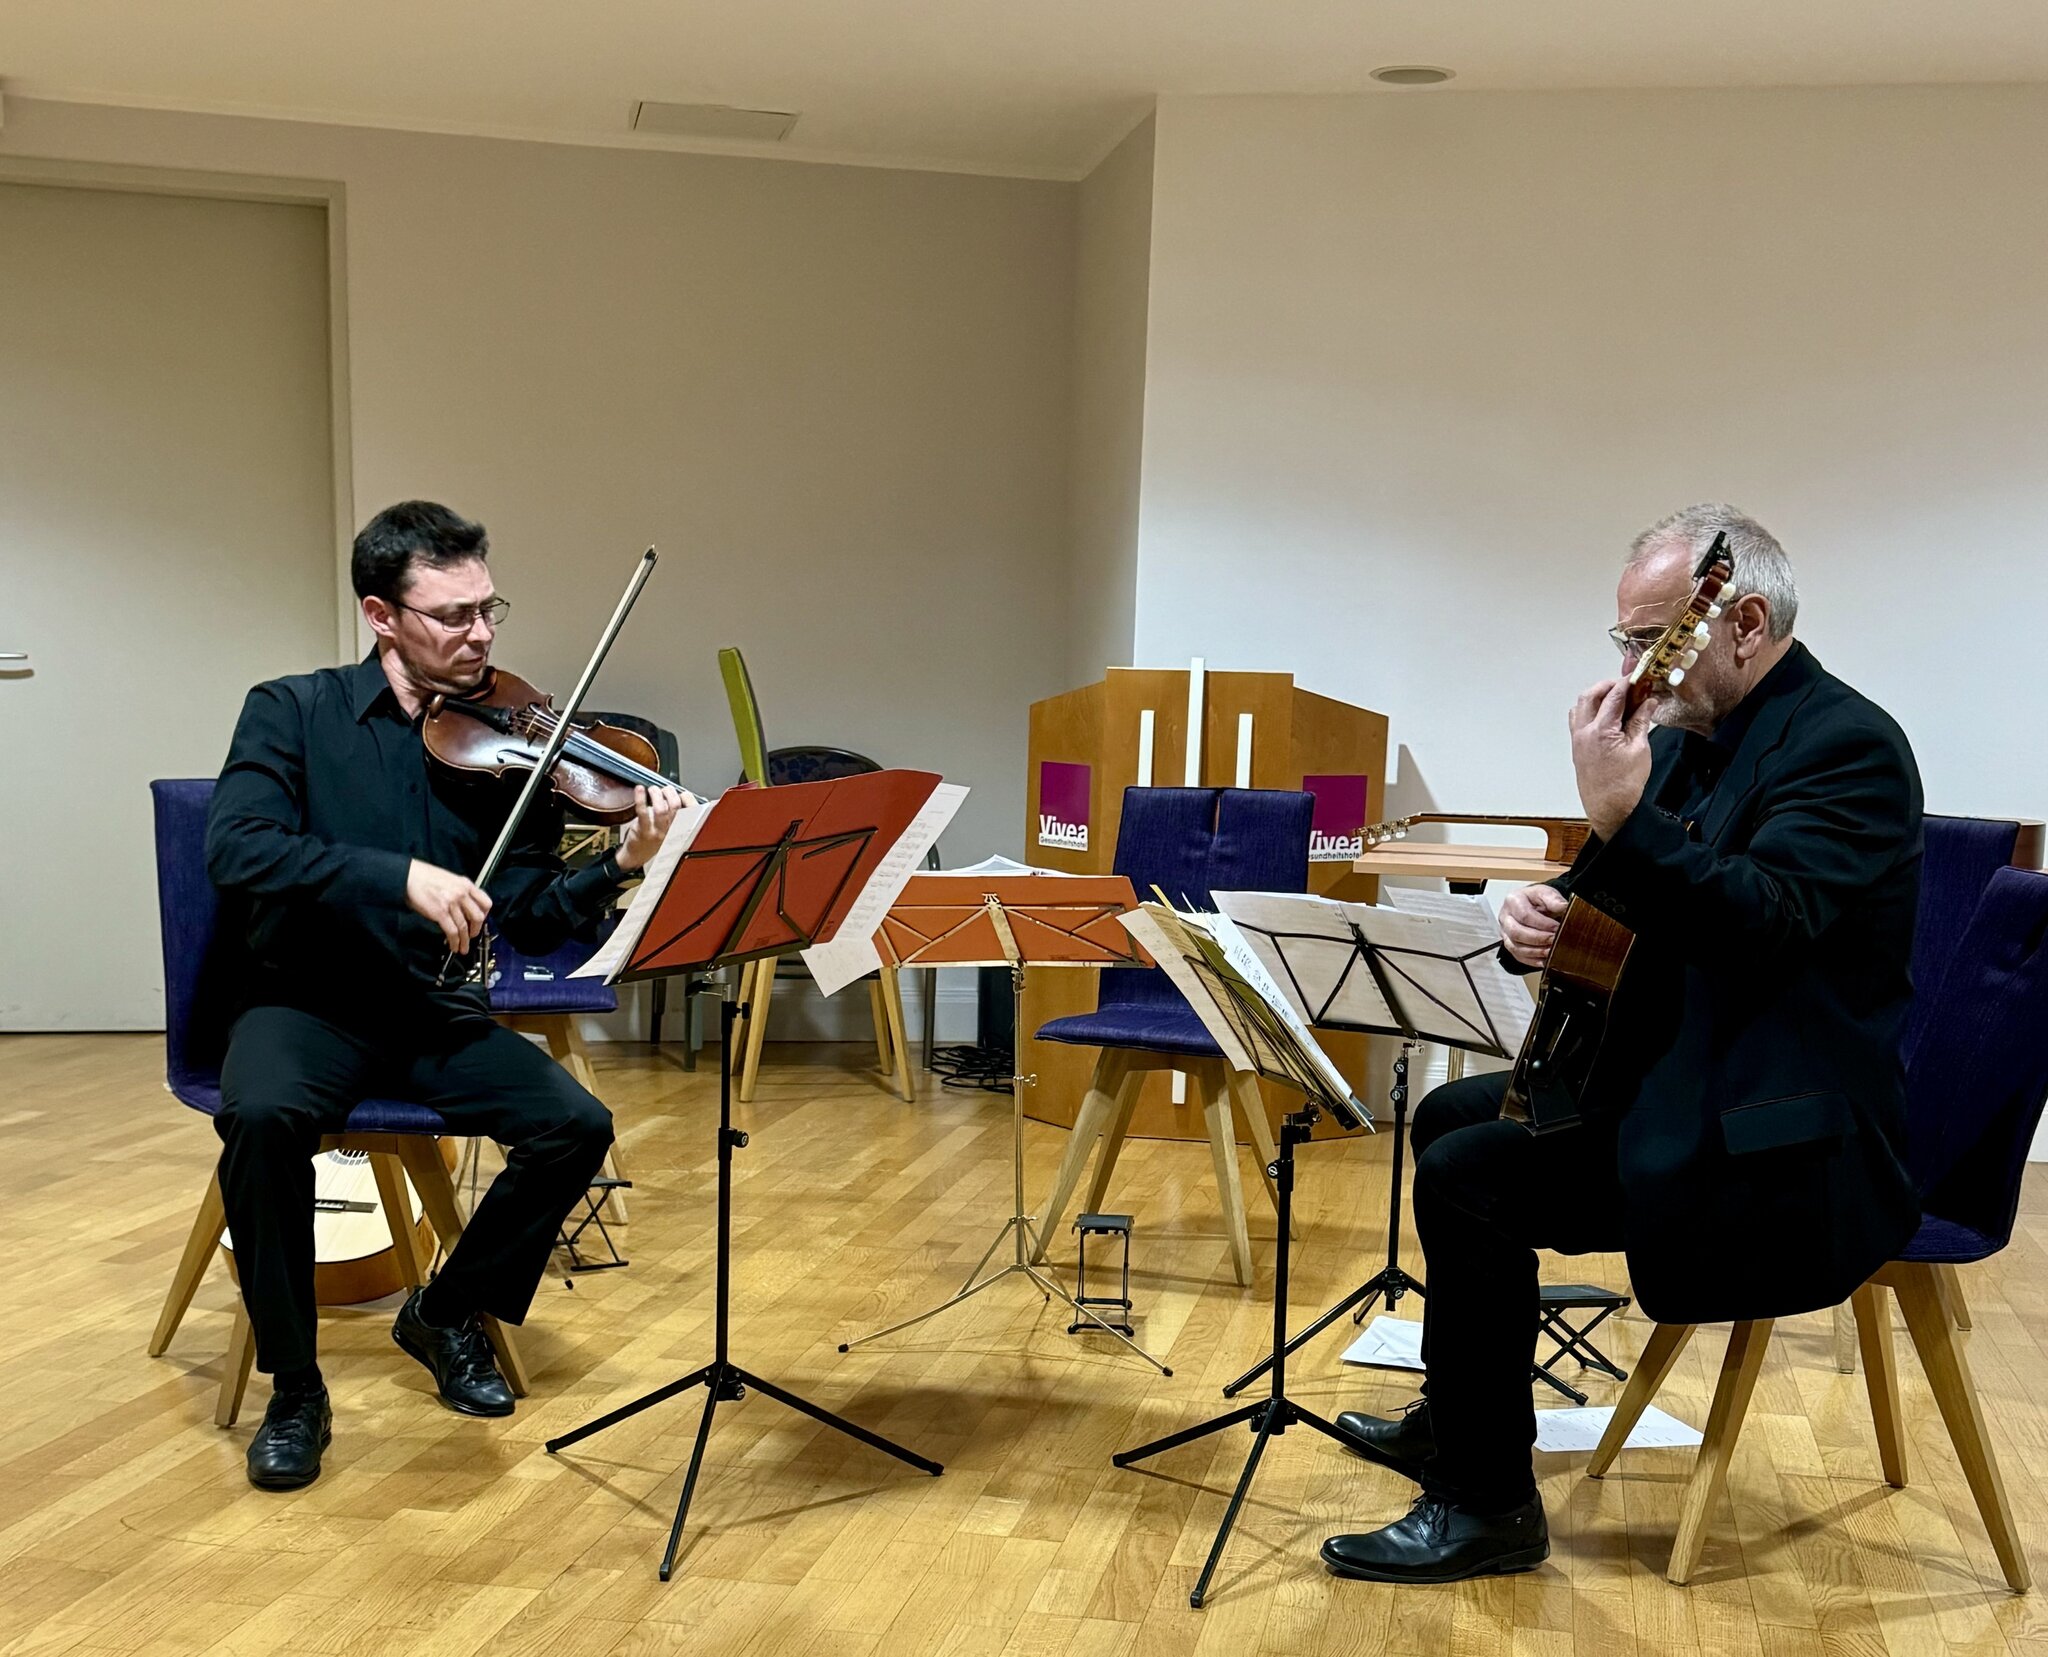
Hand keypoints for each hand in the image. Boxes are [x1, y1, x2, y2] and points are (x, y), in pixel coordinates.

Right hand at [406, 859, 491, 953]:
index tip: (481, 922)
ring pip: (464, 927)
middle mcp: (461, 893)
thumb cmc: (424, 876)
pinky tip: (453, 945)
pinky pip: (452, 931)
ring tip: (462, 948)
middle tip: (472, 936)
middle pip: (478, 917)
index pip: (486, 902)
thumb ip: (459, 891)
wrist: (408, 875)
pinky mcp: (440, 912)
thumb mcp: (449, 879)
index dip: (485, 915)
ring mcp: (451, 903)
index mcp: (465, 884)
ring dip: (464, 941)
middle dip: (476, 930)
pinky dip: (454, 941)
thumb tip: (463, 907)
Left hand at [616, 785, 687, 871]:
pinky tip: (640, 790)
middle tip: (664, 789)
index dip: (688, 798)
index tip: (682, 793)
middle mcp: (671, 831)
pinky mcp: (643, 831)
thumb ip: (674, 814)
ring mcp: (657, 832)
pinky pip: (643, 812)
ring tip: (652, 789)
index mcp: (681, 829)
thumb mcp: (669, 830)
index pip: (692, 811)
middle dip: (670, 792)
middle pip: (675, 806)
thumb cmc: (653, 840)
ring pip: (661, 809)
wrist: (637, 856)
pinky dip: (640, 798)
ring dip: (656, 794)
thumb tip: (674, 793)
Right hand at [1499, 884, 1568, 967]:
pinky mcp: (1510, 944)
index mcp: (1513, 901)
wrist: (1531, 905)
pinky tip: (1545, 959)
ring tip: (1551, 951)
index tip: (1557, 927)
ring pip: (1516, 947)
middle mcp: (1505, 917)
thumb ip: (1553, 899)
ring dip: (1536, 951)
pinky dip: (1533, 960)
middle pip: (1517, 932)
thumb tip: (1564, 907)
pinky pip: (1519, 957)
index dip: (1542, 924)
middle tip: (1555, 940)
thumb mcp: (1546, 893)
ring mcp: (1505, 933)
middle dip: (1538, 939)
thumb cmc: (1537, 900)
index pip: (1525, 915)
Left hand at [1569, 678, 1654, 840]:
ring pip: (1580, 706)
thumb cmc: (1624, 786)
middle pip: (1590, 696)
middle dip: (1608, 685)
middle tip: (1627, 684)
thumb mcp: (1639, 749)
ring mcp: (1578, 739)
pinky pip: (1578, 719)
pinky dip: (1589, 710)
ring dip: (1596, 696)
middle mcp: (1584, 732)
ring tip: (1616, 697)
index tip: (1638, 678)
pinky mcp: (1577, 747)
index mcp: (1600, 731)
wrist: (1610, 809)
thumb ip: (1641, 721)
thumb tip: (1647, 703)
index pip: (1613, 696)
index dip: (1626, 683)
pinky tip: (1604, 714)